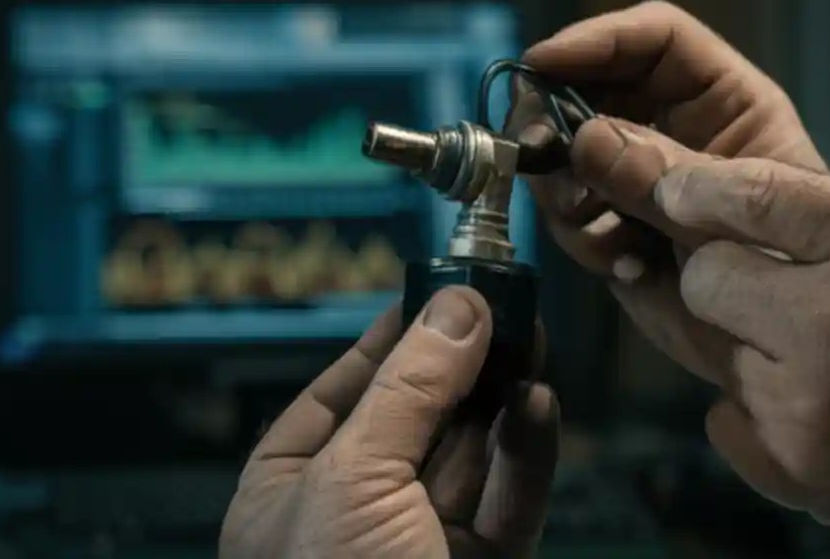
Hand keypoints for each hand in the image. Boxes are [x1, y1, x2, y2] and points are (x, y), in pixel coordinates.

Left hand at [220, 287, 559, 557]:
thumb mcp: (353, 477)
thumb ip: (411, 387)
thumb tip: (457, 308)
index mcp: (289, 491)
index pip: (340, 393)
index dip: (389, 341)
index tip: (435, 295)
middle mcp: (352, 515)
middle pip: (416, 417)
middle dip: (460, 364)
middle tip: (503, 307)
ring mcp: (418, 546)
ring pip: (470, 455)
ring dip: (501, 399)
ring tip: (531, 339)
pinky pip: (509, 502)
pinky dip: (527, 455)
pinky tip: (539, 407)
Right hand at [508, 0, 822, 385]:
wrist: (790, 357)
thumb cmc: (797, 269)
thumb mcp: (738, 209)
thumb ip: (663, 171)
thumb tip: (584, 138)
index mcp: (722, 101)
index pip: (655, 40)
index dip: (598, 40)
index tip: (540, 64)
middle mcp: (673, 131)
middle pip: (593, 87)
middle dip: (558, 118)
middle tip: (534, 153)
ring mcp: (637, 182)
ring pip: (569, 153)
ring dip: (568, 189)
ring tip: (599, 229)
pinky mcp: (614, 230)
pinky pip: (571, 215)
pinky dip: (584, 239)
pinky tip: (625, 267)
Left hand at [558, 123, 829, 534]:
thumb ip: (781, 198)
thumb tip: (666, 187)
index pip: (720, 224)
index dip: (696, 198)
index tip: (665, 181)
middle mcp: (822, 363)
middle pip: (702, 287)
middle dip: (730, 274)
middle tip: (788, 282)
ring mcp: (801, 435)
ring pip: (708, 352)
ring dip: (745, 337)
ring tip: (824, 343)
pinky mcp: (792, 482)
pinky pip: (724, 415)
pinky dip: (754, 399)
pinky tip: (820, 394)